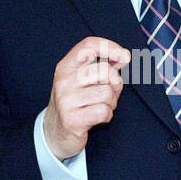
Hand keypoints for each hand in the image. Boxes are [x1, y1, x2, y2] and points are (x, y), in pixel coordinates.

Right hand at [43, 37, 131, 160]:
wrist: (55, 133)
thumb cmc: (74, 103)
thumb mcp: (81, 80)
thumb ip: (102, 66)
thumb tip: (123, 56)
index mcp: (65, 67)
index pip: (88, 46)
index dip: (110, 47)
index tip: (124, 56)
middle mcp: (63, 81)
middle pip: (104, 70)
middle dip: (115, 83)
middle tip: (109, 94)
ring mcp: (66, 100)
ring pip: (107, 93)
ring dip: (111, 102)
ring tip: (99, 106)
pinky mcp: (73, 119)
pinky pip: (104, 111)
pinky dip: (107, 116)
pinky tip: (97, 118)